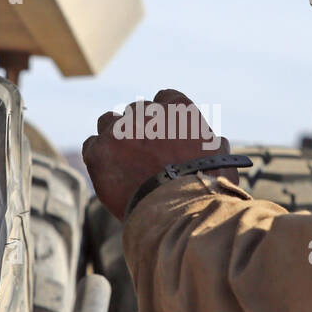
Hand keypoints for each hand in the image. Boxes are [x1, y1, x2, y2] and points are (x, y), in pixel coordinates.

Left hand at [82, 88, 237, 219]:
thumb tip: (214, 142)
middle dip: (139, 129)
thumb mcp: (220, 158)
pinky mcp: (100, 150)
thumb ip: (209, 142)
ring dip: (114, 137)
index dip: (163, 118)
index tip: (162, 133)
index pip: (165, 99)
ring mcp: (120, 129)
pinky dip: (99, 158)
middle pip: (136, 111)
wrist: (181, 212)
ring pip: (109, 122)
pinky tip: (110, 175)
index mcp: (179, 108)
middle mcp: (148, 111)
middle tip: (142, 153)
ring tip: (122, 163)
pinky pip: (92, 145)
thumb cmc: (207, 189)